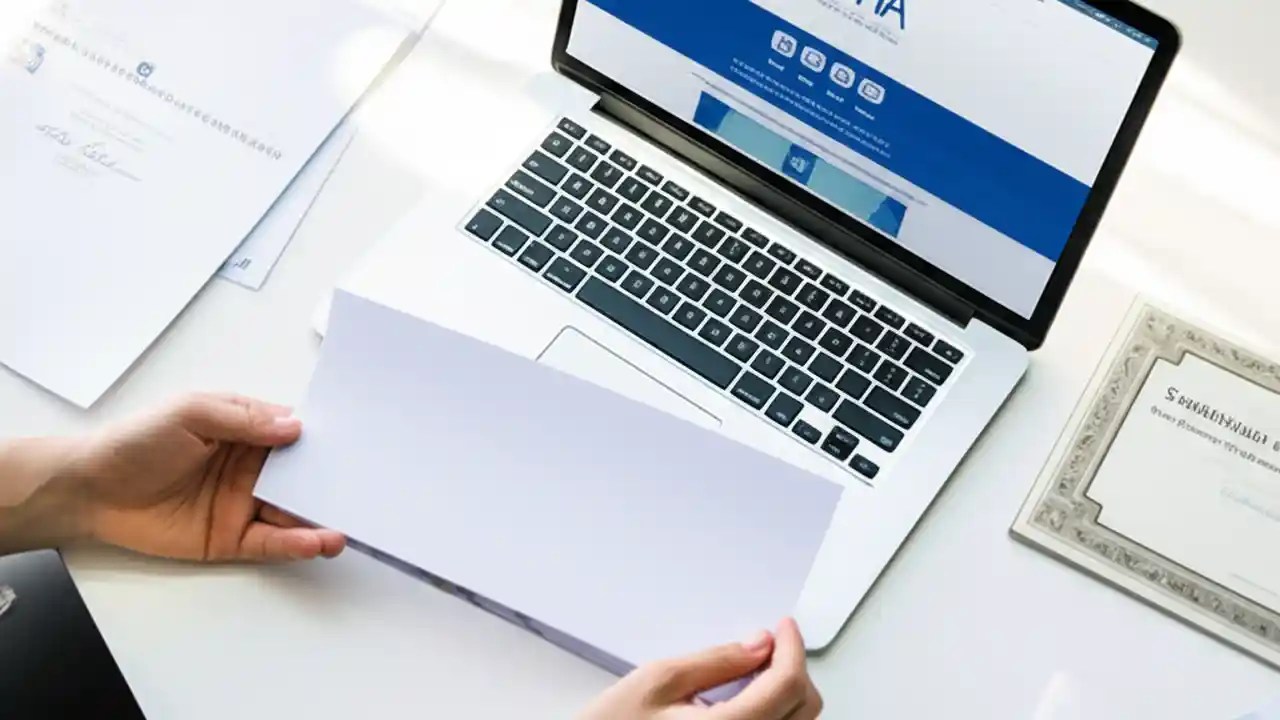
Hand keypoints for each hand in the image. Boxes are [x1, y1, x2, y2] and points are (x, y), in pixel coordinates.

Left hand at [67, 393, 344, 561]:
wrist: (91, 490)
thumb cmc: (136, 442)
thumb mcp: (191, 413)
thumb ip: (243, 419)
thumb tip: (294, 428)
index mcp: (247, 431)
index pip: (296, 435)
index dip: (325, 440)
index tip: (358, 445)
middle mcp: (253, 467)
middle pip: (304, 476)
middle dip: (334, 483)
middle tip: (366, 490)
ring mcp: (246, 504)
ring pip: (295, 512)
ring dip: (323, 518)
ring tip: (348, 525)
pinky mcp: (233, 538)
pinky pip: (274, 542)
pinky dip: (298, 543)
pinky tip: (318, 541)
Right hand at [578, 618, 822, 719]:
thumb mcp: (658, 680)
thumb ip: (716, 661)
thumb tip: (759, 644)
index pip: (788, 683)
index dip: (792, 647)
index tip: (784, 627)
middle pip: (804, 708)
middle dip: (793, 668)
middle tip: (768, 645)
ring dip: (787, 694)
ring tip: (755, 672)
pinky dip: (775, 716)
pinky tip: (748, 701)